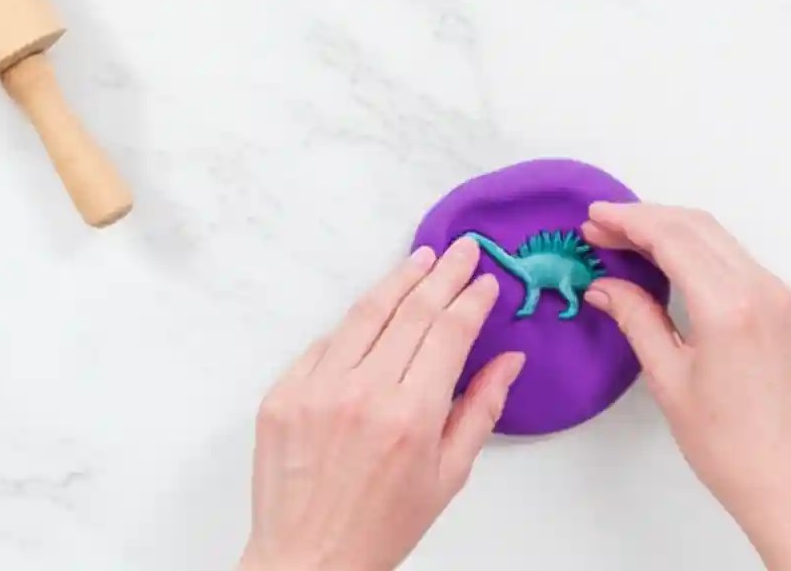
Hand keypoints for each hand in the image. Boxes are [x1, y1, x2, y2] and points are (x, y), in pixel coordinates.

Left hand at [240, 237, 524, 570]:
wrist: (309, 559)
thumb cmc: (383, 525)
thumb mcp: (449, 475)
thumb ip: (481, 409)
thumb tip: (507, 360)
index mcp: (411, 415)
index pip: (448, 332)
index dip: (471, 299)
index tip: (485, 281)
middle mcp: (363, 393)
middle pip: (411, 310)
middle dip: (443, 273)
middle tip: (463, 250)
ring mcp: (316, 389)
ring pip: (364, 314)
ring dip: (397, 280)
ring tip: (420, 259)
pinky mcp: (283, 394)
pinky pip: (324, 343)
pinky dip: (353, 326)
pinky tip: (373, 315)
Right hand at [581, 203, 790, 569]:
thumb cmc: (726, 446)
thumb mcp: (669, 380)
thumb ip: (637, 320)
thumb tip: (604, 286)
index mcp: (729, 307)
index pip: (672, 237)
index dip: (628, 221)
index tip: (594, 220)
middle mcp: (763, 290)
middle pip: (698, 227)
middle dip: (647, 219)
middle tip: (603, 228)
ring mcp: (784, 298)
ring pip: (722, 241)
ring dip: (675, 232)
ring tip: (630, 241)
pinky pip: (742, 263)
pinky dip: (703, 253)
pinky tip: (675, 266)